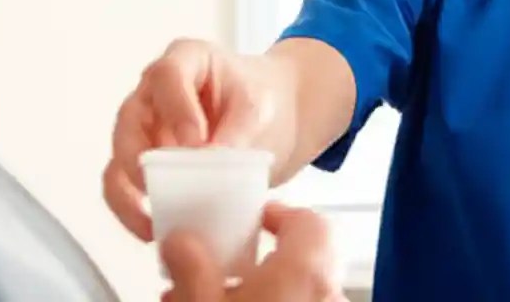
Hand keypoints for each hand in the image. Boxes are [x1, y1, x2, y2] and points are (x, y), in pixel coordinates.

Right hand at [103, 38, 276, 239]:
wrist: (271, 119)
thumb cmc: (261, 99)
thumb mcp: (260, 106)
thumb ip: (238, 128)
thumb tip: (209, 162)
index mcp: (187, 60)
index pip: (167, 76)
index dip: (175, 109)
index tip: (196, 143)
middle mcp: (156, 92)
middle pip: (129, 119)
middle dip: (136, 155)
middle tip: (155, 184)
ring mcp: (147, 127)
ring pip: (119, 156)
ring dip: (127, 190)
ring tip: (149, 220)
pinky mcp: (148, 161)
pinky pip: (125, 185)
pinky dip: (131, 209)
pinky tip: (151, 230)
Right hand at [160, 203, 345, 301]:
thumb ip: (192, 270)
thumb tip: (180, 243)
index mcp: (307, 273)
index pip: (311, 222)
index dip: (281, 215)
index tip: (253, 218)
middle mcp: (329, 296)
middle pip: (307, 260)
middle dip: (267, 260)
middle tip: (231, 264)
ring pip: (303, 291)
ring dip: (265, 289)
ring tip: (219, 296)